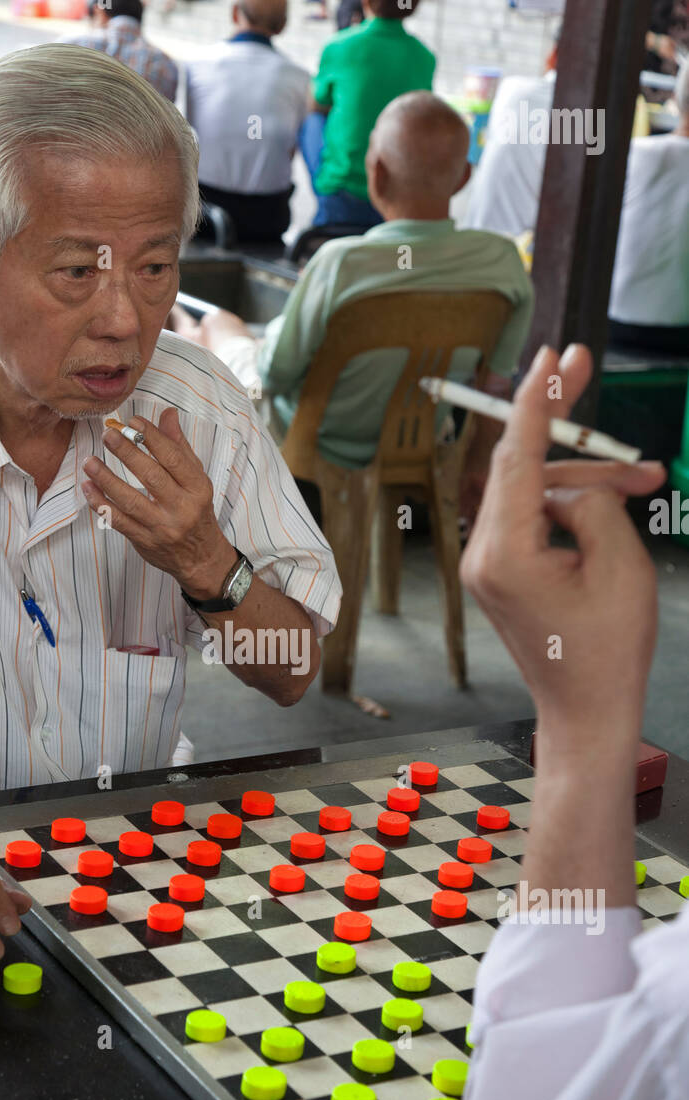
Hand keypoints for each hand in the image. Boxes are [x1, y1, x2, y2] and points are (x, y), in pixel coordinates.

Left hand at [81, 407, 236, 597]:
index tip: (133, 422)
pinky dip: (100, 503)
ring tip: (90, 461)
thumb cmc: (196, 511)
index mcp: (197, 488)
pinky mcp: (143, 540)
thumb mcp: (196, 479)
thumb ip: (179, 447)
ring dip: (106, 479)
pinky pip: (118, 520)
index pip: (173, 458)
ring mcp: (161, 527)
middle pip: (151, 476)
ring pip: (130, 500)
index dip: (152, 438)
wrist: (200, 558)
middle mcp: (181, 508)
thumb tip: (167, 414)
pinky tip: (88, 487)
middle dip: (127, 453)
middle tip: (107, 435)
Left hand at [460, 344, 664, 738]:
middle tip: (588, 368)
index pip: (516, 456)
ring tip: (648, 479)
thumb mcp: (620, 565)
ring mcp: (488, 564)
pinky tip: (616, 504)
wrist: (586, 710)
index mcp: (506, 554)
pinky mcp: (501, 570)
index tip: (551, 357)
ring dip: (587, 478)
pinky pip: (533, 516)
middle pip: (523, 465)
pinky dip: (572, 506)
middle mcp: (484, 554)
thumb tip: (577, 483)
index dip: (535, 399)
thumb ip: (596, 504)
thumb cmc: (605, 651)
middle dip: (570, 430)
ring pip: (534, 490)